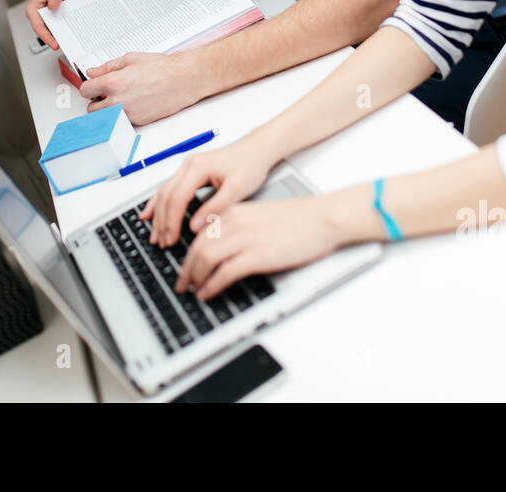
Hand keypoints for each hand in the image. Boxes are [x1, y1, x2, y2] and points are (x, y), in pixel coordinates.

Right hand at [25, 0, 73, 48]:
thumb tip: (52, 6)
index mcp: (34, 8)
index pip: (37, 25)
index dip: (45, 36)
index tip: (54, 43)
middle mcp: (41, 16)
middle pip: (46, 32)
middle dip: (55, 40)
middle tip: (65, 45)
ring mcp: (51, 20)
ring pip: (55, 33)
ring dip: (62, 37)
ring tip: (72, 42)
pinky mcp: (60, 21)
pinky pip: (63, 29)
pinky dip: (68, 32)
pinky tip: (75, 35)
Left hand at [78, 51, 209, 125]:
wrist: (183, 80)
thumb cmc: (162, 68)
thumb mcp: (131, 59)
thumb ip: (107, 67)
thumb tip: (93, 72)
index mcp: (113, 83)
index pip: (85, 91)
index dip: (88, 87)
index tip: (92, 87)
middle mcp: (118, 101)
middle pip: (91, 108)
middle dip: (97, 100)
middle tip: (107, 93)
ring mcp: (128, 113)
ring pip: (106, 117)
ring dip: (109, 109)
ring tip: (122, 98)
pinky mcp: (138, 122)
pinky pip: (122, 120)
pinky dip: (124, 114)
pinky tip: (135, 103)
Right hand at [141, 137, 276, 246]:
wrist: (257, 149)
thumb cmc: (250, 164)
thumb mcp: (237, 189)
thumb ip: (215, 207)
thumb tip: (195, 226)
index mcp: (198, 167)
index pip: (177, 198)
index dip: (172, 221)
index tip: (170, 239)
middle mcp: (188, 165)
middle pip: (166, 196)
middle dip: (162, 221)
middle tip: (161, 242)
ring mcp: (187, 167)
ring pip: (164, 192)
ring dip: (158, 215)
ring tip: (155, 235)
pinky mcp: (189, 172)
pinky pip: (168, 188)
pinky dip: (157, 202)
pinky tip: (149, 213)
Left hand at [174, 197, 340, 299]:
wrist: (323, 218)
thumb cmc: (299, 220)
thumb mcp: (260, 216)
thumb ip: (239, 228)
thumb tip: (223, 249)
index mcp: (235, 212)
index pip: (200, 234)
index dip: (188, 254)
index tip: (185, 267)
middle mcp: (235, 223)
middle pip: (197, 247)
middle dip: (186, 270)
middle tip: (182, 284)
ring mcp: (245, 239)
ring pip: (205, 259)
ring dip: (195, 278)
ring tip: (193, 291)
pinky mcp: (257, 255)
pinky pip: (224, 273)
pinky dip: (211, 285)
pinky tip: (208, 293)